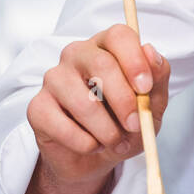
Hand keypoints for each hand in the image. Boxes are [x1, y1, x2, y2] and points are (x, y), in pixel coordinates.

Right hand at [24, 24, 170, 193]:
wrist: (98, 157)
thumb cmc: (127, 124)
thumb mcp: (153, 104)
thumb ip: (157, 78)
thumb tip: (150, 50)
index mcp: (108, 46)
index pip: (119, 36)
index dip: (134, 60)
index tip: (146, 89)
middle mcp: (77, 55)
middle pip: (101, 64)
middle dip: (125, 101)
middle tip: (137, 125)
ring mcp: (53, 78)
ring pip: (84, 102)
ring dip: (108, 130)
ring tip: (118, 142)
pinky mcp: (37, 107)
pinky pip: (63, 126)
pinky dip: (86, 143)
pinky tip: (93, 145)